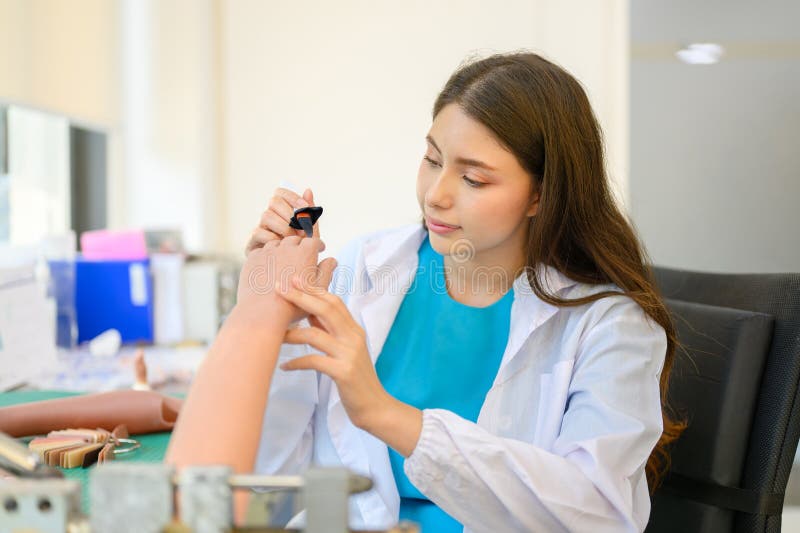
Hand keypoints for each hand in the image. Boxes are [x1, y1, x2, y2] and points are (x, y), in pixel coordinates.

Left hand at [237, 236, 336, 322]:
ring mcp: (268, 251)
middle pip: (295, 240)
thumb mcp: (318, 290)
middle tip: (301, 255)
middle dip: (299, 245)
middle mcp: (287, 247)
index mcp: (305, 253)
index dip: (317, 245)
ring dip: (282, 249)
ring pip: (277, 244)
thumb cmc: (294, 304)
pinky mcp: (253, 258)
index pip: (313, 241)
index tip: (319, 250)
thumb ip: (326, 272)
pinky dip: (266, 256)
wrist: (263, 312)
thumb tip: (332, 260)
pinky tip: (268, 267)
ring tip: (284, 261)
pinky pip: (261, 251)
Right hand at [245, 188, 322, 254]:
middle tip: (301, 229)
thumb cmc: (301, 253)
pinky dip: (273, 239)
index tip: (304, 206)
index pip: (280, 193)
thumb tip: (308, 190)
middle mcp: (269, 218)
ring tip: (294, 240)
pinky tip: (282, 248)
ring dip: (284, 227)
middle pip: (273, 201)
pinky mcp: (252, 243)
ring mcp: (260, 229)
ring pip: (266, 215)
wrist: (292, 277)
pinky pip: (259, 232)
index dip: (292, 196)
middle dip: (290, 214)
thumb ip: (310, 213)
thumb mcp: (310, 234)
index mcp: (282, 213)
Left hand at [278, 277, 390, 428]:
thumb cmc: (356, 379)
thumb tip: (308, 313)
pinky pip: (313, 361)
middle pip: (325, 309)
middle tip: (280, 288)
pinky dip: (296, 362)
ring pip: (315, 334)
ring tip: (274, 336)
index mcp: (354, 330)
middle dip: (301, 297)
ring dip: (291, 334)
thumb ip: (330, 332)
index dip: (314, 289)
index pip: (334, 302)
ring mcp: (349, 354)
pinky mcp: (343, 372)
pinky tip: (284, 366)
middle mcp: (353, 337)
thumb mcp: (346, 350)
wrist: (374, 407)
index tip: (294, 280)